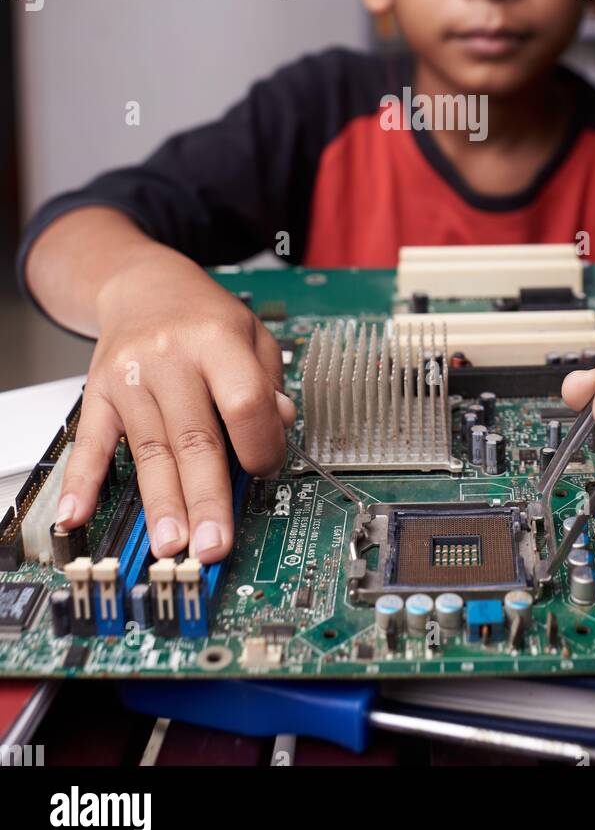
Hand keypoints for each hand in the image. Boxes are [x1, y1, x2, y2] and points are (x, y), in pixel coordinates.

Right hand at [55, 247, 294, 562]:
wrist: (143, 285)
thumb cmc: (204, 316)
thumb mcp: (253, 334)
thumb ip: (269, 382)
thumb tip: (281, 429)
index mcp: (216, 340)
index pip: (244, 401)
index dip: (260, 443)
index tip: (266, 470)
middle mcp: (171, 358)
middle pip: (193, 437)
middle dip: (206, 497)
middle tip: (214, 543)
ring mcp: (130, 378)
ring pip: (150, 451)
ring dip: (161, 503)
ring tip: (171, 545)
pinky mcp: (98, 395)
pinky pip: (90, 444)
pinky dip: (83, 483)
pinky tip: (77, 515)